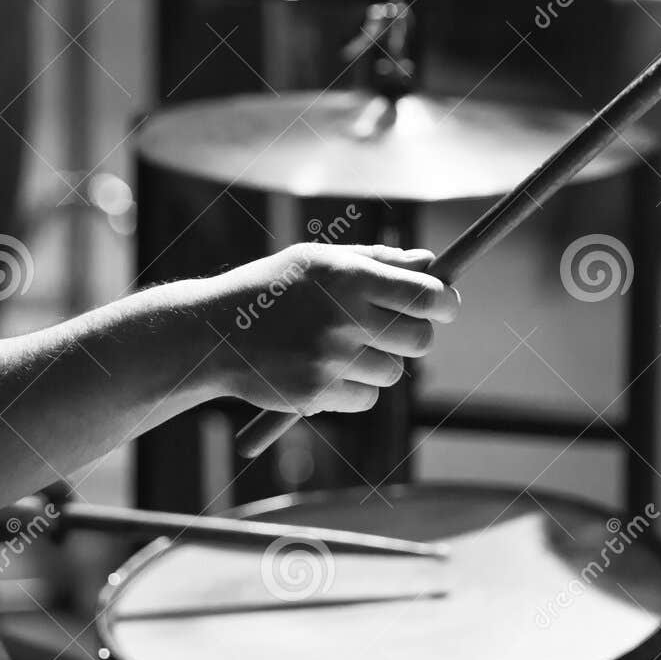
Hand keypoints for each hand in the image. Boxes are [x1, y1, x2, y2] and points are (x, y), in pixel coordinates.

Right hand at [201, 243, 459, 413]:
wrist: (215, 333)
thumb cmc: (272, 289)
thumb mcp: (319, 261)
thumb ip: (378, 261)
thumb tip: (430, 262)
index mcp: (350, 277)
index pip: (427, 295)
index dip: (445, 303)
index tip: (444, 307)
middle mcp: (345, 317)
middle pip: (420, 339)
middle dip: (416, 336)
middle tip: (395, 331)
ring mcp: (332, 359)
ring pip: (393, 372)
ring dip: (379, 364)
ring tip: (343, 349)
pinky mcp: (319, 392)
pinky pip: (367, 398)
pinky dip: (355, 389)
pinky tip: (325, 371)